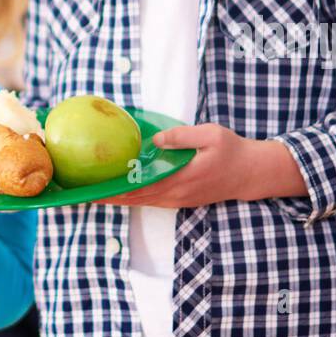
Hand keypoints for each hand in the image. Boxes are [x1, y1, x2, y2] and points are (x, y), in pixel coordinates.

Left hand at [95, 124, 297, 207]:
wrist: (252, 173)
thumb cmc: (233, 151)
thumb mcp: (211, 134)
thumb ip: (182, 136)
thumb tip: (156, 140)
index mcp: (181, 178)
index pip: (140, 186)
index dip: (116, 188)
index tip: (94, 188)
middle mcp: (176, 194)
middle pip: (135, 198)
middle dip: (109, 196)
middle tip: (83, 193)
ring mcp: (179, 199)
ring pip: (142, 201)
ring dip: (118, 199)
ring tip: (94, 194)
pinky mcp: (181, 199)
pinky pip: (151, 200)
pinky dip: (133, 197)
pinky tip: (121, 192)